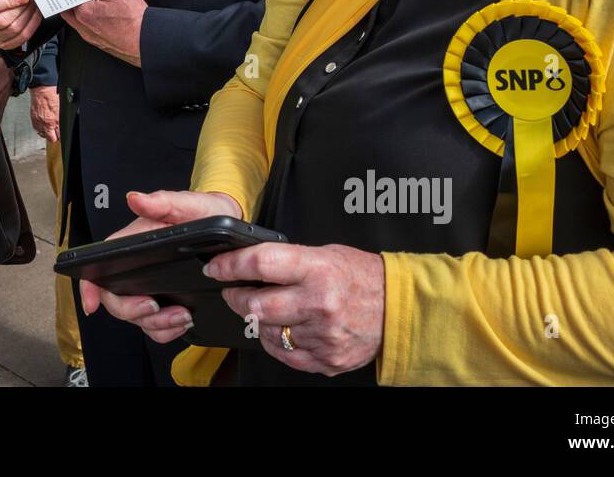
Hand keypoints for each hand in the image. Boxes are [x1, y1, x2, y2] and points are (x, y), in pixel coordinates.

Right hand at [0, 0, 42, 48]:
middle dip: (20, 9)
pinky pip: (20, 38)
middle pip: (1, 21)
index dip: (8, 1)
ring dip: (27, 17)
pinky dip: (30, 27)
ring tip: (32, 6)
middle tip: (30, 0)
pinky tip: (33, 17)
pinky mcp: (1, 43)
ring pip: (13, 30)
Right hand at [29, 85, 58, 142]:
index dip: (61, 136)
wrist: (42, 90)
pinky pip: (37, 129)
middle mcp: (47, 123)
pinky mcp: (33, 120)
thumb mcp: (62, 109)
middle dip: (54, 137)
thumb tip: (65, 126)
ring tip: (49, 129)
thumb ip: (62, 119)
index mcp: (56, 120)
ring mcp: (39, 122)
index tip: (61, 135)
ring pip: (43, 135)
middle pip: (51, 139)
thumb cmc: (52, 96)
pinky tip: (43, 125)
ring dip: (47, 133)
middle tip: (56, 134)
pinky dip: (40, 129)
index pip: (60, 136)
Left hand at [61, 0, 146, 67]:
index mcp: (84, 13)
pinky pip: (90, 27)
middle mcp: (84, 27)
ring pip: (80, 19)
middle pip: (71, 8)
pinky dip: (92, 17)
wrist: (147, 41)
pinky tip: (104, 11)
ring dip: (84, 7)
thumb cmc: (134, 20)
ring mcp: (91, 37)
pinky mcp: (100, 42)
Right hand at [81, 189, 241, 342]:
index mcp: (133, 242)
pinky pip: (156, 326)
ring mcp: (149, 285)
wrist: (227, 223)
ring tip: (181, 315)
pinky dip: (167, 330)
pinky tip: (183, 320)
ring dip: (157, 323)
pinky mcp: (165, 300)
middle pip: (115, 299)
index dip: (89, 287)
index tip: (92, 304)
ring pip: (137, 318)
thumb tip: (136, 199)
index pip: (99, 264)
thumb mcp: (188, 205)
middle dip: (133, 310)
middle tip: (156, 306)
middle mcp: (136, 266)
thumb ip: (163, 202)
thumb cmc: (202, 212)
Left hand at [212, 243, 383, 375]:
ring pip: (267, 331)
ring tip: (266, 308)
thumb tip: (248, 264)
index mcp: (317, 269)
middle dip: (236, 297)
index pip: (261, 263)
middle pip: (256, 304)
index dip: (230, 265)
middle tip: (233, 290)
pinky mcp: (326, 358)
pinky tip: (281, 328)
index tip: (216, 267)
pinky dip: (275, 341)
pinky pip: (284, 353)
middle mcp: (318, 302)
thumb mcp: (325, 254)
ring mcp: (322, 334)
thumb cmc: (361, 277)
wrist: (397, 308)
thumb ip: (289, 261)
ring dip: (257, 320)